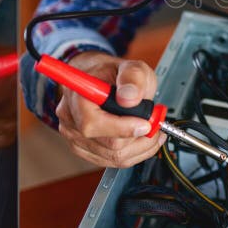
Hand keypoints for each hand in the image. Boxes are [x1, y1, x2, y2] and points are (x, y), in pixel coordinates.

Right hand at [55, 51, 166, 167]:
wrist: (99, 78)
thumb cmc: (112, 73)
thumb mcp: (131, 66)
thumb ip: (133, 78)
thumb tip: (129, 98)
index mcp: (78, 96)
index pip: (94, 124)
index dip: (123, 128)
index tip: (146, 124)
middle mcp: (71, 119)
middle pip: (107, 144)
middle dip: (139, 138)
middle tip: (156, 125)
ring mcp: (75, 136)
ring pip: (112, 157)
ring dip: (140, 148)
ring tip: (153, 131)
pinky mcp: (84, 148)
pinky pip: (111, 160)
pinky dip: (132, 154)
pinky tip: (142, 140)